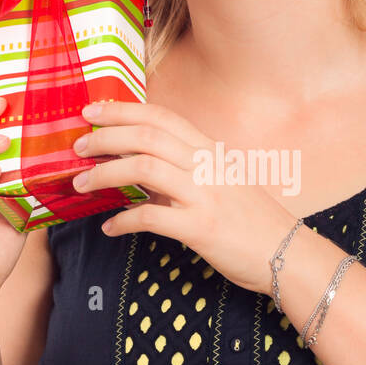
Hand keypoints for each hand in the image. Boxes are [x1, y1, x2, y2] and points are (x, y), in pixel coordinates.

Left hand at [72, 100, 296, 296]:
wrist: (287, 254)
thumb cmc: (253, 220)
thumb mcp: (221, 183)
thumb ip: (184, 170)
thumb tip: (140, 168)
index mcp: (210, 150)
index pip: (161, 116)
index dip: (123, 110)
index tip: (92, 111)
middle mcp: (207, 165)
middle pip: (146, 136)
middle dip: (105, 138)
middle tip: (77, 148)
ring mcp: (205, 194)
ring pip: (144, 169)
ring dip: (105, 175)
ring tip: (81, 185)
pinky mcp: (202, 227)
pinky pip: (152, 218)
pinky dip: (124, 221)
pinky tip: (110, 228)